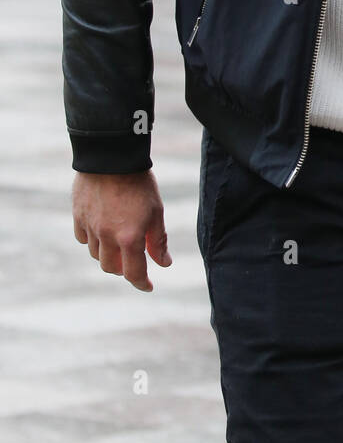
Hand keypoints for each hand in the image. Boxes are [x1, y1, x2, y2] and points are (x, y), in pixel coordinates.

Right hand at [72, 170, 171, 291]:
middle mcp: (106, 237)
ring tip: (118, 241)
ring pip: (95, 254)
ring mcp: (89, 227)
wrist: (112, 157)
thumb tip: (164, 263)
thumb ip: (158, 240)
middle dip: (123, 268)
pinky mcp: (77, 216)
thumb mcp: (156, 211)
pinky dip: (92, 239)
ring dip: (108, 254)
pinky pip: (83, 238)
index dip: (142, 283)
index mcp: (129, 238)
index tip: (148, 285)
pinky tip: (102, 229)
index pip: (134, 273)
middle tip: (134, 259)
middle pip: (111, 268)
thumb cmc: (139, 183)